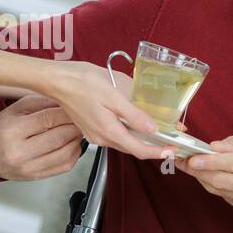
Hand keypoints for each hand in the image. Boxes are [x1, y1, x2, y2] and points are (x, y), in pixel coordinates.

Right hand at [0, 95, 84, 180]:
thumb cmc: (2, 128)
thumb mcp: (16, 109)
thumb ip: (42, 103)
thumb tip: (68, 103)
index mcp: (12, 131)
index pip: (47, 119)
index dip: (66, 113)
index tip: (77, 107)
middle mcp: (18, 152)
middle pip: (58, 137)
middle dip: (75, 126)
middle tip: (82, 118)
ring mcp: (28, 168)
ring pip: (64, 154)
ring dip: (77, 140)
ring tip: (78, 130)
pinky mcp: (36, 177)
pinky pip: (64, 167)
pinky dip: (74, 154)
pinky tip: (73, 144)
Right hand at [45, 61, 168, 161]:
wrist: (58, 80)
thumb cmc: (83, 83)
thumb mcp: (114, 95)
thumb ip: (134, 115)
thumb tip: (153, 128)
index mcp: (109, 131)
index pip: (140, 150)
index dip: (159, 152)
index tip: (174, 149)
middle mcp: (102, 138)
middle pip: (133, 148)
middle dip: (153, 146)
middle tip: (171, 140)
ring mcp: (95, 135)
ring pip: (124, 142)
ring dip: (141, 140)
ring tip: (158, 132)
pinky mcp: (91, 129)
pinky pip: (115, 135)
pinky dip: (129, 133)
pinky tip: (136, 124)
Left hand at [176, 134, 232, 220]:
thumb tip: (216, 146)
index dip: (212, 161)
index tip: (194, 157)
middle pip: (223, 179)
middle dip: (201, 170)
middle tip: (185, 160)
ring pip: (219, 189)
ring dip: (201, 177)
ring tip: (189, 166)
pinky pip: (222, 195)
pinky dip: (210, 184)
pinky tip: (203, 175)